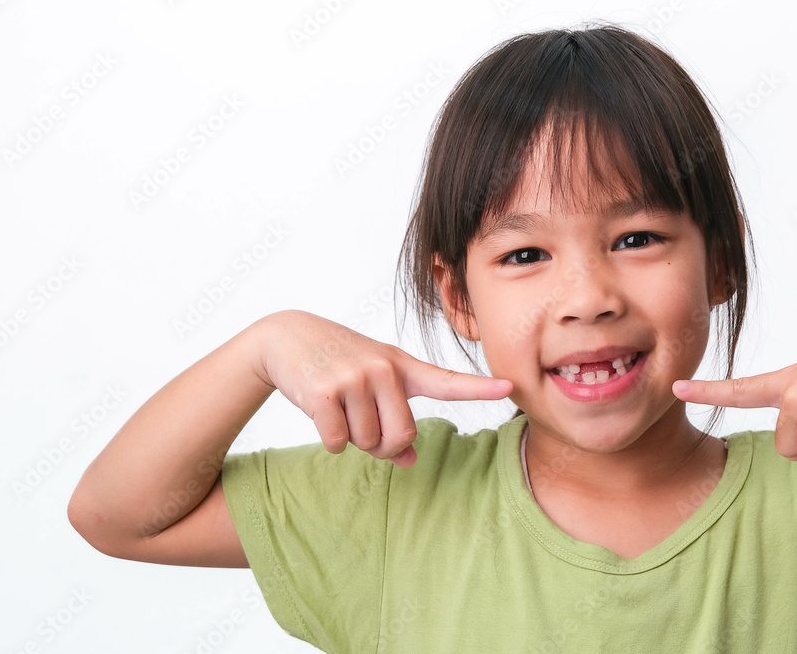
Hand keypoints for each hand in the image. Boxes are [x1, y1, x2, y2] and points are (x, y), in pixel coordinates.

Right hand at [255, 311, 512, 467]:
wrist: (287, 337)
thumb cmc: (337, 363)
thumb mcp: (372, 384)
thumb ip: (394, 418)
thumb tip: (410, 459)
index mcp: (402, 367)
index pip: (447, 379)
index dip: (479, 388)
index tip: (509, 387)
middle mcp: (385, 369)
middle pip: (402, 437)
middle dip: (382, 445)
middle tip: (362, 424)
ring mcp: (356, 378)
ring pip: (368, 442)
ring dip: (351, 439)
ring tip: (338, 406)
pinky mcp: (326, 391)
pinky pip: (338, 442)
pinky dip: (329, 439)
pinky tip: (320, 411)